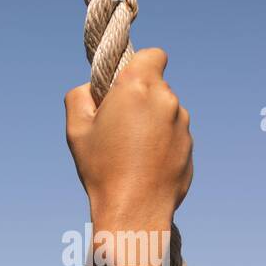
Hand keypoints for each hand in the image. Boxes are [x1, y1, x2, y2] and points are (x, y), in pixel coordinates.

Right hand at [65, 48, 192, 220]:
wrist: (134, 210)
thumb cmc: (102, 168)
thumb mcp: (76, 130)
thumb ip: (78, 97)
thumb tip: (88, 88)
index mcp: (138, 88)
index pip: (153, 54)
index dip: (138, 66)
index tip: (123, 86)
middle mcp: (166, 100)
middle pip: (155, 87)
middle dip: (138, 100)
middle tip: (115, 128)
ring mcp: (182, 124)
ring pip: (164, 112)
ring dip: (149, 123)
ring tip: (127, 153)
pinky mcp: (190, 147)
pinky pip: (172, 136)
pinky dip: (159, 145)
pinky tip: (141, 167)